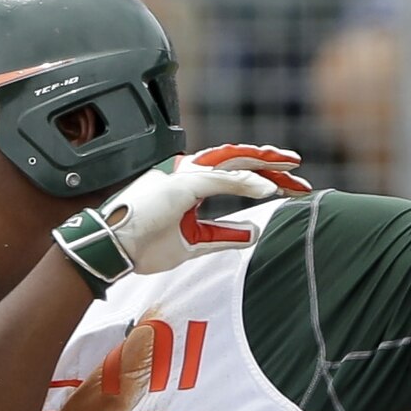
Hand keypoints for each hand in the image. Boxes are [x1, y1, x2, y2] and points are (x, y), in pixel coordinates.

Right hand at [51, 144, 315, 294]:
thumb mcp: (193, 242)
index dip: (263, 180)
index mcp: (189, 183)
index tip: (289, 189)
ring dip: (263, 164)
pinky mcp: (180, 185)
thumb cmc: (141, 244)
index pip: (234, 175)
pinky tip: (268, 188)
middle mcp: (187, 172)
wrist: (110, 249)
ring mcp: (182, 175)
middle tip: (300, 172)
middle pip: (237, 162)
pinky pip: (219, 180)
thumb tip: (254, 233)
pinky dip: (245, 183)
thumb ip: (223, 235)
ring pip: (232, 161)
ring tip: (292, 169)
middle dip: (271, 165)